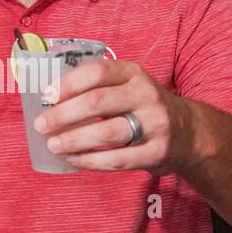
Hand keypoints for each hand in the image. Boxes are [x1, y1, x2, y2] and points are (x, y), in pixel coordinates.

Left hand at [31, 59, 198, 175]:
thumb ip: (99, 89)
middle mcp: (147, 95)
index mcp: (134, 73)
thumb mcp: (128, 86)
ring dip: (74, 140)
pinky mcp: (156, 152)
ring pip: (106, 133)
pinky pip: (117, 160)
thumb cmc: (144, 107)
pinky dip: (90, 161)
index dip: (68, 83)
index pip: (97, 71)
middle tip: (42, 125)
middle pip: (97, 102)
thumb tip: (51, 101)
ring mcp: (155, 124)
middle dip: (63, 115)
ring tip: (53, 145)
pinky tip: (74, 160)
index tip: (46, 96)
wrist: (189, 133)